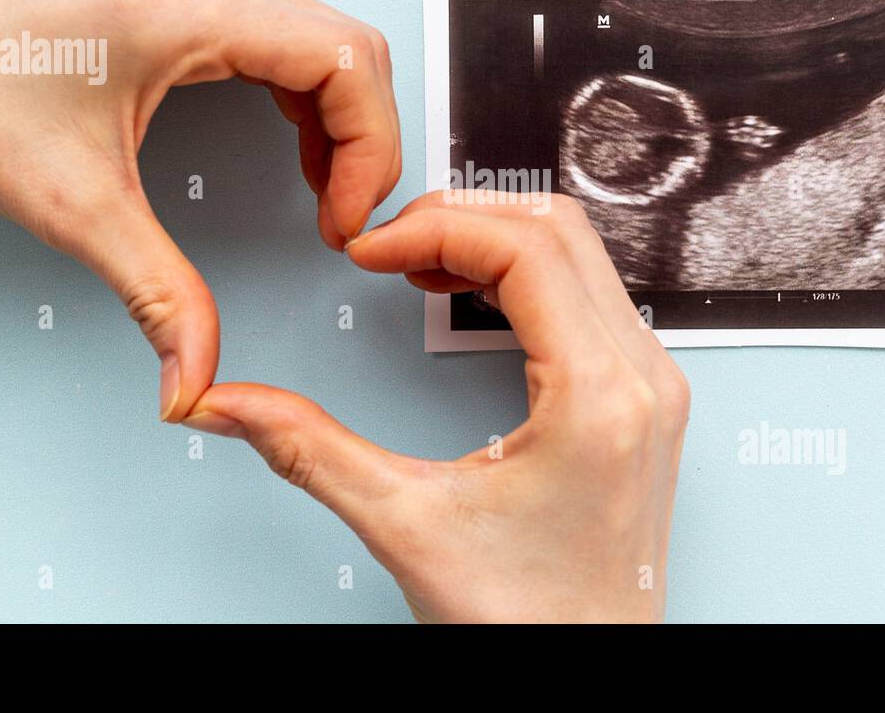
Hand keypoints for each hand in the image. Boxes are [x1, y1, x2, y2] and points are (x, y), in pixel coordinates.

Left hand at [0, 0, 400, 420]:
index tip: (346, 216)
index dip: (371, 148)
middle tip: (343, 214)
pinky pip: (283, 39)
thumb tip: (196, 376)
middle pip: (349, 48)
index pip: (347, 59)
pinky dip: (305, 101)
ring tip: (326, 193)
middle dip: (365, 141)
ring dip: (340, 121)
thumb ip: (158, 297)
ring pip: (323, 41)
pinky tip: (294, 148)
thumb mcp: (74, 208)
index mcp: (188, 5)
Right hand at [185, 193, 689, 621]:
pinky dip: (525, 273)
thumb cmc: (532, 622)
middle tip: (389, 244)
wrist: (585, 675)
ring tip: (418, 262)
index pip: (524, 249)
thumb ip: (309, 452)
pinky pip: (591, 293)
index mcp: (600, 397)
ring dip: (494, 238)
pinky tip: (469, 293)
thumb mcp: (406, 526)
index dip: (434, 228)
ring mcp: (651, 387)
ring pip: (581, 253)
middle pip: (558, 229)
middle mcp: (643, 380)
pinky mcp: (640, 399)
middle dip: (461, 218)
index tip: (371, 250)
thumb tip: (232, 405)